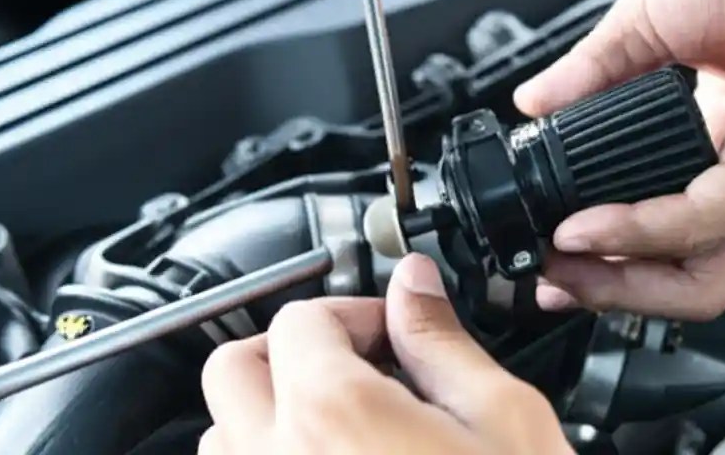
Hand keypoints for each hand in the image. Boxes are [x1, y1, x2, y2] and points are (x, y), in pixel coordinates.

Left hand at [199, 254, 569, 453]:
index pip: (299, 320)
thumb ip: (441, 341)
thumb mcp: (502, 418)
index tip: (391, 333)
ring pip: (221, 441)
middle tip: (353, 367)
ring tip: (341, 431)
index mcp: (333, 412)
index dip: (353, 313)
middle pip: (233, 370)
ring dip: (267, 418)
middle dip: (288, 353)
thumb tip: (414, 286)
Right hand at [519, 0, 724, 319]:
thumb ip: (591, 77)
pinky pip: (713, 215)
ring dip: (624, 277)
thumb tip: (533, 106)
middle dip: (614, 294)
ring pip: (709, 273)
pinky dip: (644, 228)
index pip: (682, 243)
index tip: (551, 254)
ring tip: (563, 259)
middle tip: (551, 279)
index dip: (613, 262)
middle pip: (696, 283)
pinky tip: (595, 222)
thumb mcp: (647, 27)